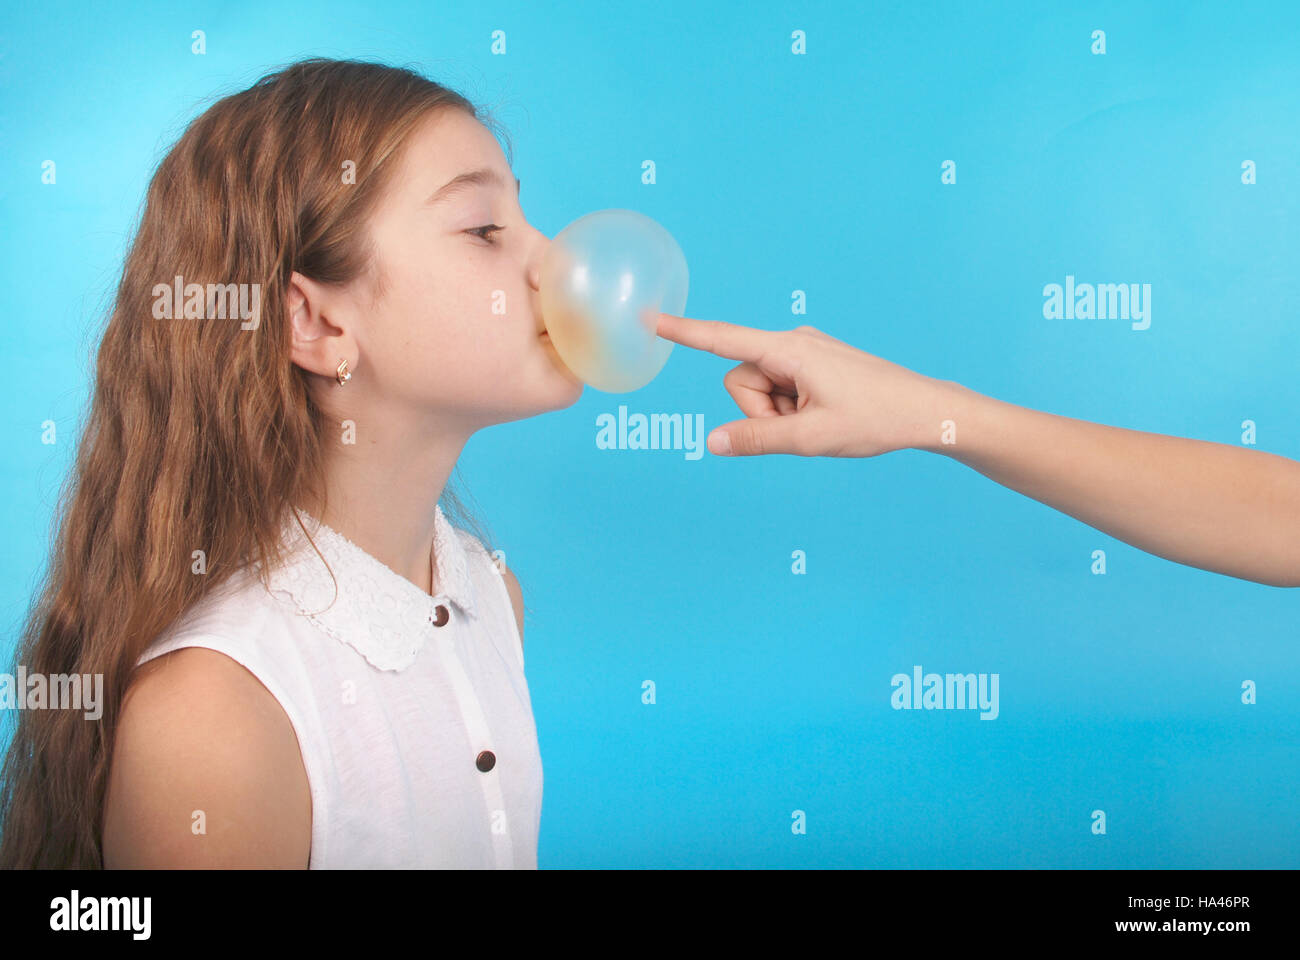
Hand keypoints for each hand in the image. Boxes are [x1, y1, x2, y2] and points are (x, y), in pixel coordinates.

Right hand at [655, 313, 960, 457]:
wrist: (923, 410)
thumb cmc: (875, 419)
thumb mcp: (811, 438)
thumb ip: (757, 440)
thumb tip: (713, 443)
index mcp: (789, 350)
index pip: (724, 339)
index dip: (685, 333)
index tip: (652, 319)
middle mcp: (793, 342)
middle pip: (741, 381)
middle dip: (760, 412)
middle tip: (803, 427)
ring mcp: (804, 352)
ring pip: (761, 389)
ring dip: (778, 414)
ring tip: (818, 422)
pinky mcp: (813, 363)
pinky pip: (781, 388)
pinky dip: (792, 409)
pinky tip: (826, 415)